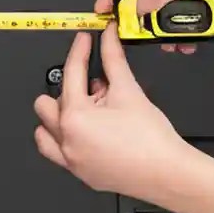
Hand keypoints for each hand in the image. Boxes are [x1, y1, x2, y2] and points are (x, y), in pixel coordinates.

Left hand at [33, 26, 201, 203]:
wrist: (168, 173)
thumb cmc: (152, 140)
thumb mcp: (129, 90)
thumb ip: (113, 59)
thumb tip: (109, 39)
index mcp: (75, 118)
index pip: (71, 73)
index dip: (79, 51)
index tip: (84, 41)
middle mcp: (66, 140)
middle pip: (48, 103)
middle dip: (69, 89)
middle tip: (94, 86)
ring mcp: (71, 160)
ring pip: (46, 130)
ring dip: (60, 117)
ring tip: (88, 112)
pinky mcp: (79, 173)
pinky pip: (57, 152)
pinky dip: (66, 139)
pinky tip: (88, 132)